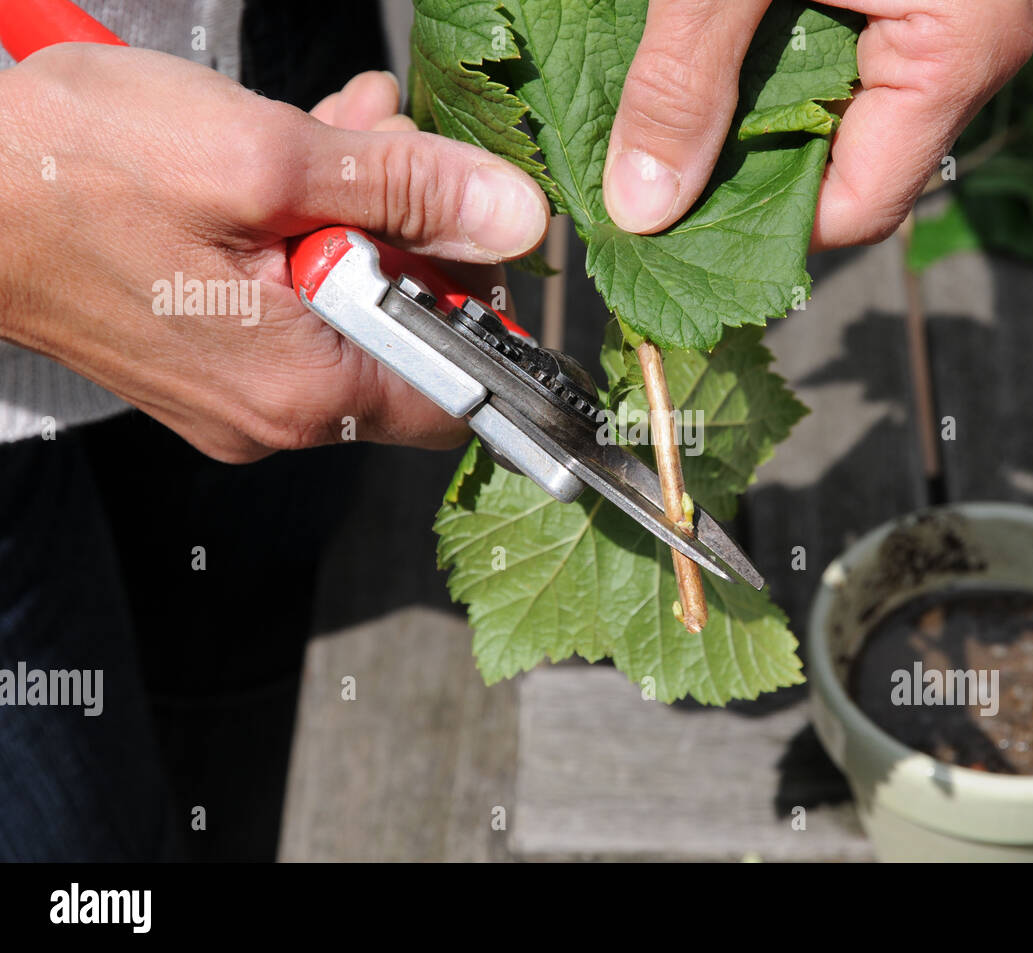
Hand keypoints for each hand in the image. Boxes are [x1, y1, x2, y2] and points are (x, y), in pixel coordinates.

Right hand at [0, 48, 548, 461]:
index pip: (459, 394)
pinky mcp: (209, 358)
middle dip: (418, 235)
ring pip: (352, 310)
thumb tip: (511, 216)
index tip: (473, 234)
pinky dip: (312, 233)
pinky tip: (304, 160)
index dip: (483, 310)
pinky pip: (295, 304)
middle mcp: (275, 412)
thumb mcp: (266, 160)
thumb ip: (406, 190)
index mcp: (304, 389)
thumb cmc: (71, 176)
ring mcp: (237, 391)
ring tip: (346, 132)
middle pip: (406, 341)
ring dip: (366, 216)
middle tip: (394, 151)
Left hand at [603, 0, 1032, 249]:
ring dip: (749, 122)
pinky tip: (713, 61)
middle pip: (846, 169)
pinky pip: (842, 60)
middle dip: (745, 176)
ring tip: (669, 120)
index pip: (856, 208)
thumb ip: (685, 81)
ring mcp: (946, 19)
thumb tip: (640, 204)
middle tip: (652, 175)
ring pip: (838, 116)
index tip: (670, 225)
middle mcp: (969, 50)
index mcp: (958, 51)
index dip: (760, 228)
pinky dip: (770, 66)